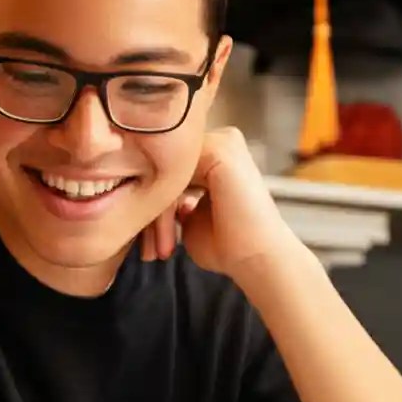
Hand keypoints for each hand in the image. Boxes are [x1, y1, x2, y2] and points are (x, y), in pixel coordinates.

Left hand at [139, 128, 307, 282]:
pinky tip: (167, 237)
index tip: (147, 246)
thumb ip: (170, 200)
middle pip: (164, 169)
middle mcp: (221, 142)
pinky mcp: (220, 150)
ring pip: (165, 172)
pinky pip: (173, 174)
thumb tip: (143, 193)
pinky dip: (163, 207)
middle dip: (150, 211)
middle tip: (148, 253)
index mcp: (215, 154)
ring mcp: (222, 142)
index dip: (152, 206)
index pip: (167, 170)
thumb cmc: (229, 245)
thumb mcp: (190, 218)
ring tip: (158, 251)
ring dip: (155, 214)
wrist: (259, 260)